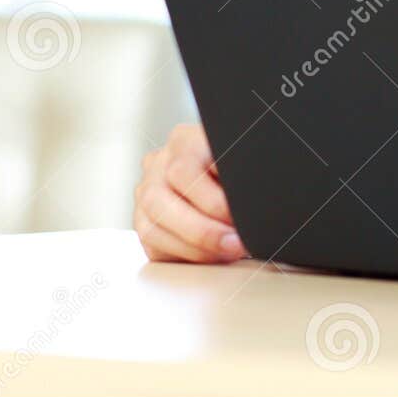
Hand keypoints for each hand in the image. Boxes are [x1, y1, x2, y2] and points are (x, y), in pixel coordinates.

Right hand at [133, 122, 246, 262]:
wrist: (226, 171)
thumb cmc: (242, 165)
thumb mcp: (245, 158)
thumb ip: (243, 174)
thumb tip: (252, 202)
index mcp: (184, 141)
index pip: (184, 170)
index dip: (213, 200)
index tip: (240, 217)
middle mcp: (158, 164)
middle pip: (163, 200)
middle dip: (203, 229)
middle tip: (236, 243)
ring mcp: (146, 192)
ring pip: (154, 226)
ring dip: (194, 246)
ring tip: (229, 252)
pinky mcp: (144, 221)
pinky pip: (154, 245)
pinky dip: (185, 255)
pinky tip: (211, 256)